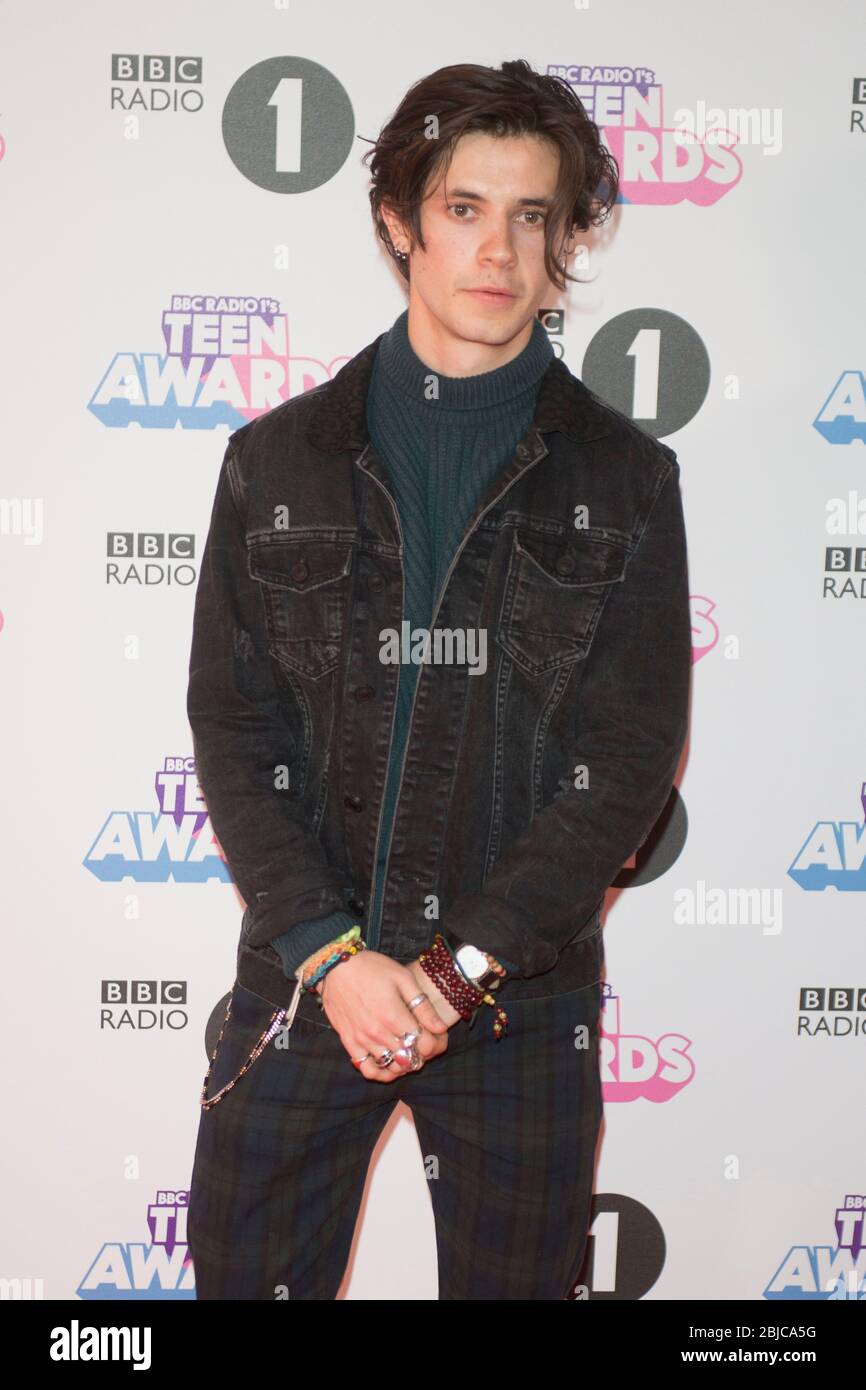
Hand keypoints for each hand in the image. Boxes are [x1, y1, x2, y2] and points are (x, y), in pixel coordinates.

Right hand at [316, 950, 450, 1082]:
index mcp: (394, 1015)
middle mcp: (378, 1033)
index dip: (438, 1043)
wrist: (335, 966)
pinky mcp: (349, 1042)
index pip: (425, 1045)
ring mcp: (362, 1040)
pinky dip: (382, 1072)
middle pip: (411, 1059)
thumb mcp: (403, 977)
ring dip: (406, 1063)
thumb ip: (423, 1005)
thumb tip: (440, 1027)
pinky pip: (367, 1069)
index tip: (439, 1035)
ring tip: (410, 1049)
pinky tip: (390, 1063)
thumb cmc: (372, 968)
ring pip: (392, 1067)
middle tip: (426, 1041)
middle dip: (425, 1053)